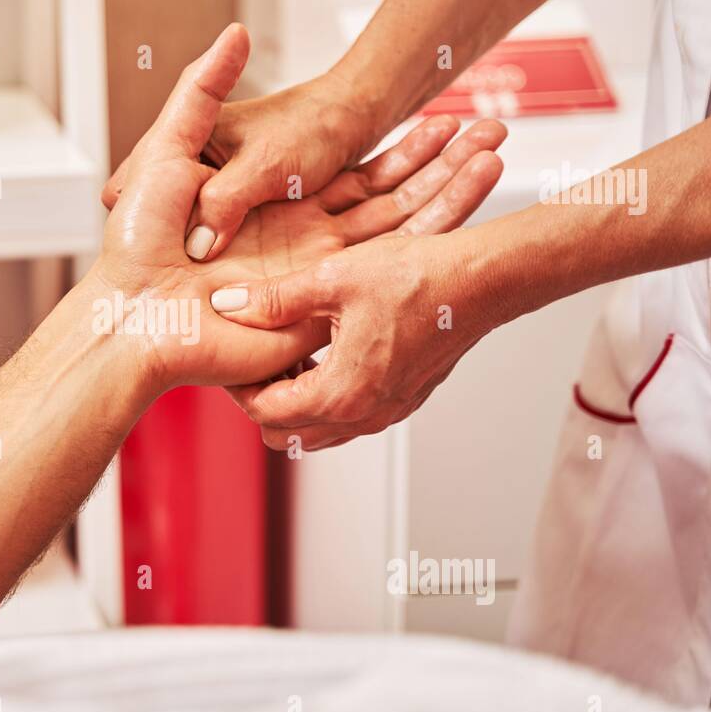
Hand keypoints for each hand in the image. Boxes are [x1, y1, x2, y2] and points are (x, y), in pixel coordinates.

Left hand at [92, 23, 505, 393]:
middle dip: (440, 163)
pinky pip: (378, 265)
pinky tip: (471, 192)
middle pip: (384, 196)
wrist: (133, 312)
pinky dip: (428, 229)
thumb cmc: (138, 240)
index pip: (351, 171)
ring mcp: (311, 274)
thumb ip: (204, 89)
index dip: (401, 147)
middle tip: (489, 127)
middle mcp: (298, 240)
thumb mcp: (171, 148)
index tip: (446, 115)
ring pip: (393, 224)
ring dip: (447, 186)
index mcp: (272, 205)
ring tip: (494, 147)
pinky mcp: (317, 306)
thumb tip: (238, 31)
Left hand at [207, 142, 509, 449]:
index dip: (238, 388)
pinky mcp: (403, 399)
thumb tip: (227, 306)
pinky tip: (324, 354)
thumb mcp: (331, 279)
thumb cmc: (418, 277)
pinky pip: (350, 417)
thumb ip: (274, 300)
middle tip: (255, 360)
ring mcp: (387, 412)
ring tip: (287, 355)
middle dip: (264, 401)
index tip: (230, 358)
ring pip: (320, 430)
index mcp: (341, 393)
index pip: (266, 414)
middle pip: (288, 434)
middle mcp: (364, 415)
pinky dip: (327, 397)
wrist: (482, 279)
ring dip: (296, 402)